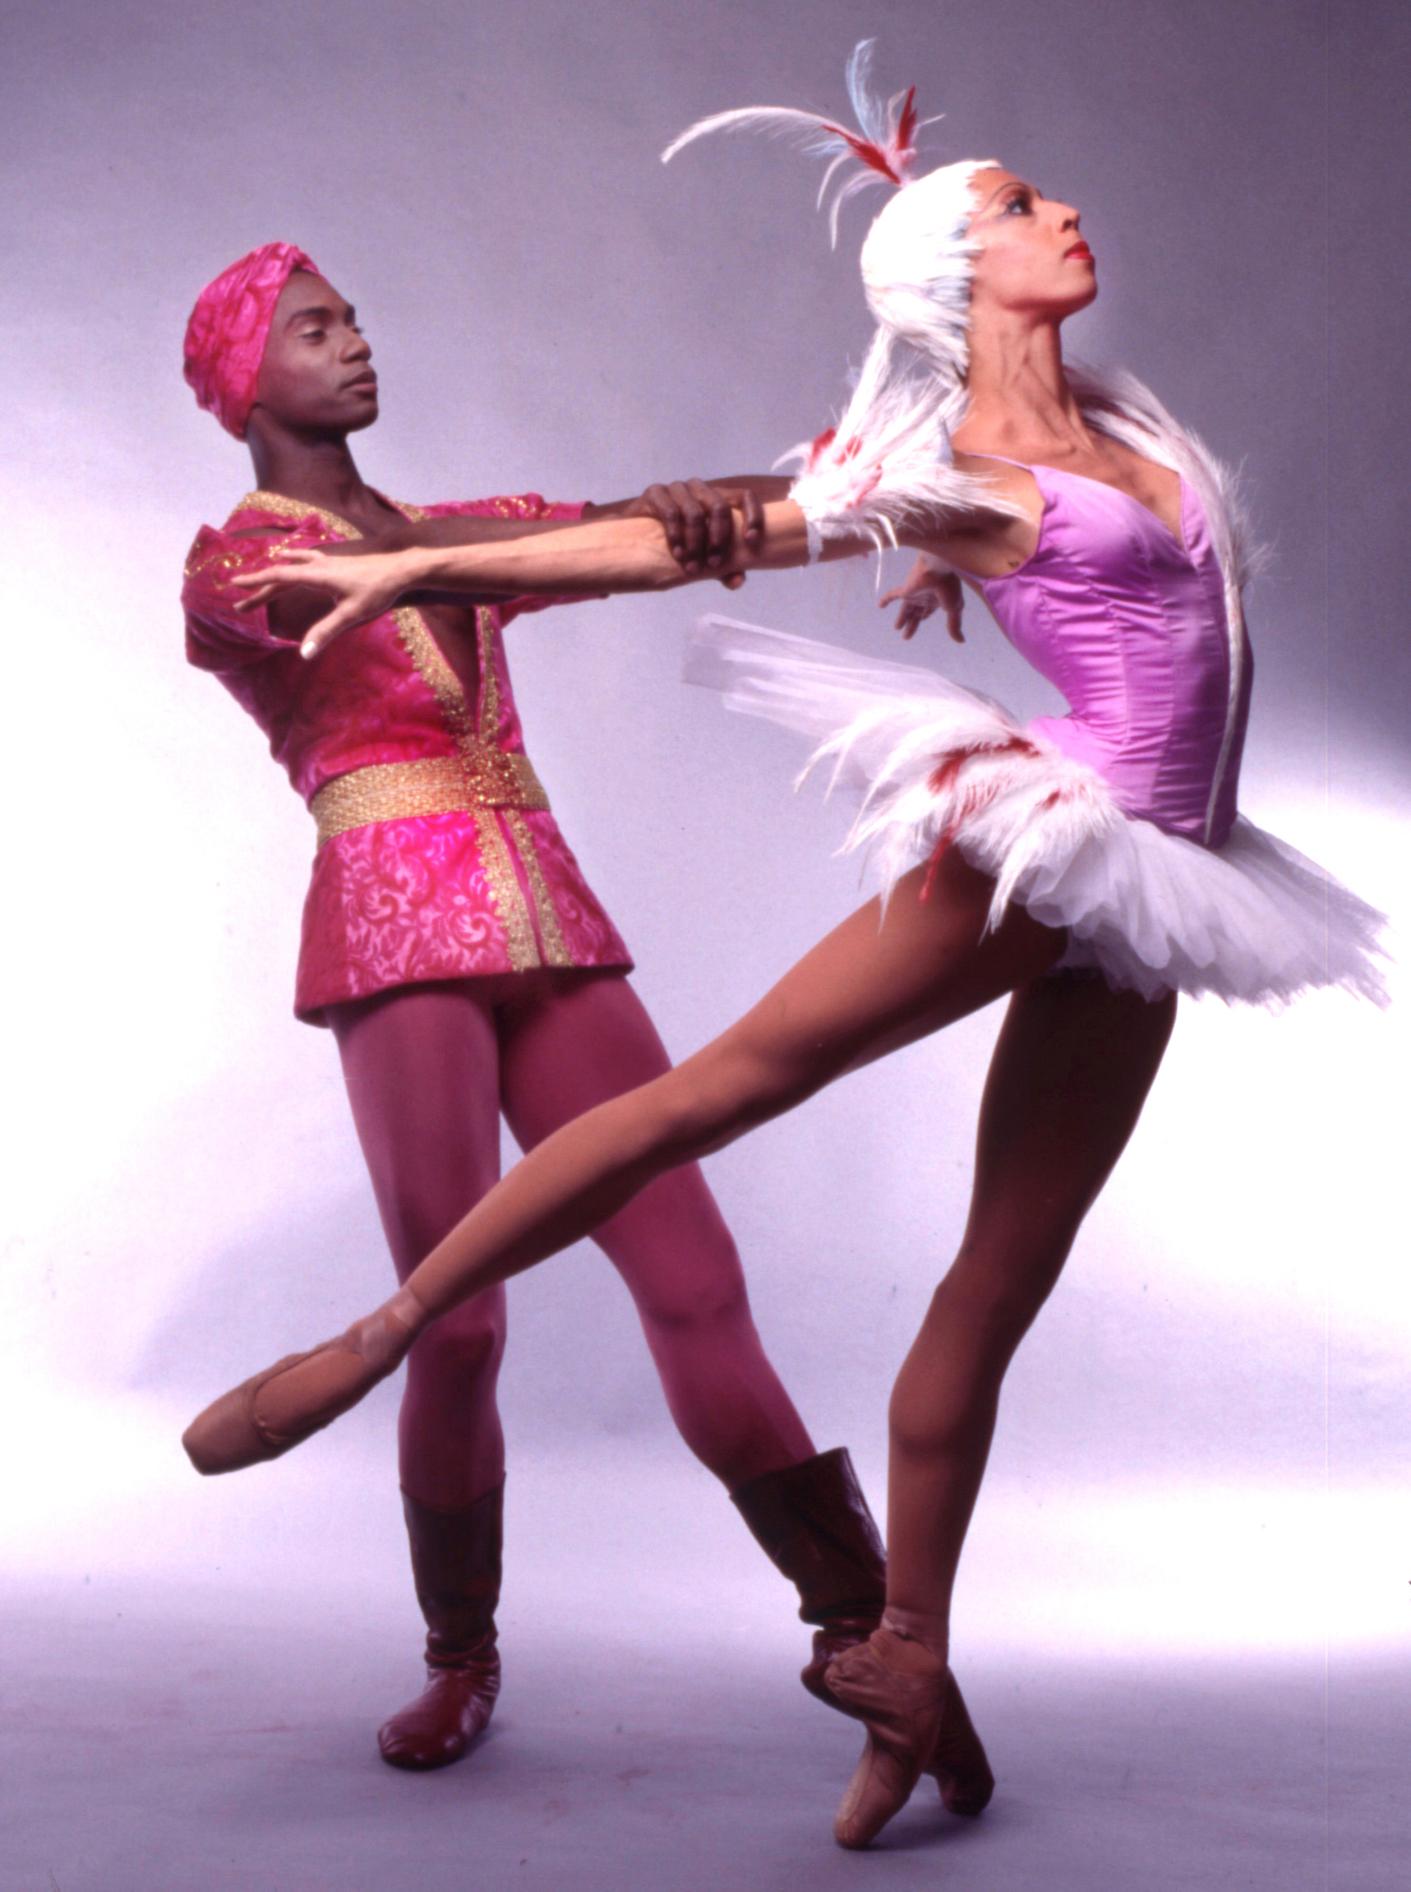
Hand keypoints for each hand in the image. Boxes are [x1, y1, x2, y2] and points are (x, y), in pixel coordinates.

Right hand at [232, 545, 416, 657]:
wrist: (400, 568)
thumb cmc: (377, 591)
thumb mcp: (351, 614)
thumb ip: (326, 632)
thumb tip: (304, 654)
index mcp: (316, 574)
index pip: (277, 578)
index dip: (254, 583)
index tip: (234, 585)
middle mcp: (317, 564)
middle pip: (280, 574)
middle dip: (259, 587)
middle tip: (240, 602)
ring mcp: (327, 560)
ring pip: (292, 565)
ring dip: (275, 573)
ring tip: (261, 578)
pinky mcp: (336, 561)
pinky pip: (306, 559)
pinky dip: (293, 561)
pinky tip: (294, 560)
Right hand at [624, 479, 762, 585]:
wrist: (636, 539)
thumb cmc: (678, 546)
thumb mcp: (703, 558)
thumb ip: (723, 569)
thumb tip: (737, 581)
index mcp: (717, 498)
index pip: (744, 496)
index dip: (753, 515)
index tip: (751, 540)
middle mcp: (699, 489)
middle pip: (719, 506)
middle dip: (719, 539)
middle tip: (713, 565)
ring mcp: (677, 489)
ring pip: (695, 512)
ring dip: (696, 544)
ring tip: (691, 568)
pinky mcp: (655, 493)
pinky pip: (670, 513)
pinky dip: (676, 537)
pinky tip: (678, 555)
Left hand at [879, 558, 964, 642]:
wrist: (938, 567)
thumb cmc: (949, 586)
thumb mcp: (954, 609)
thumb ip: (954, 625)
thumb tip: (961, 641)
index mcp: (937, 600)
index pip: (929, 610)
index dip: (925, 616)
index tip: (922, 620)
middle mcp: (925, 597)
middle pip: (917, 613)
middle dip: (912, 624)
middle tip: (905, 636)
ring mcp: (914, 593)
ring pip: (906, 609)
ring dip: (902, 618)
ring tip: (896, 628)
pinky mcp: (905, 590)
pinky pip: (893, 595)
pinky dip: (886, 600)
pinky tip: (880, 606)